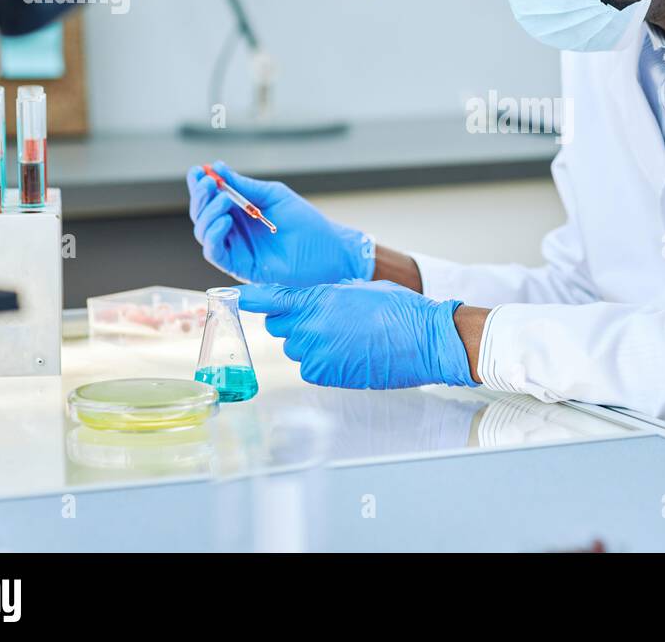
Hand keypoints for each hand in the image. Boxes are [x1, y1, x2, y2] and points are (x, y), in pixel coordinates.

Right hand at [187, 162, 373, 286]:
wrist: (328, 249)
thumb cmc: (306, 223)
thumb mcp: (274, 196)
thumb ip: (245, 186)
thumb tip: (217, 168)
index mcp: (241, 211)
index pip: (211, 199)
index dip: (199, 186)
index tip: (197, 171)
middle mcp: (234, 230)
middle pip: (202, 215)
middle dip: (201, 197)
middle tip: (208, 183)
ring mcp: (236, 249)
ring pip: (204, 233)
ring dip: (208, 214)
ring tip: (224, 200)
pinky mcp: (240, 267)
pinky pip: (216, 253)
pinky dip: (214, 236)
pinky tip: (225, 221)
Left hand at [238, 279, 477, 388]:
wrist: (426, 342)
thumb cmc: (402, 311)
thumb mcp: (362, 288)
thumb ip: (330, 293)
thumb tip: (318, 299)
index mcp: (319, 300)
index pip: (271, 299)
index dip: (252, 298)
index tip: (237, 298)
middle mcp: (311, 329)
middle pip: (280, 326)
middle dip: (294, 320)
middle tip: (325, 318)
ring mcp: (318, 355)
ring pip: (295, 348)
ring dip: (310, 341)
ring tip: (345, 337)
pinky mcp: (327, 376)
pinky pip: (310, 366)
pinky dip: (322, 360)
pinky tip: (348, 353)